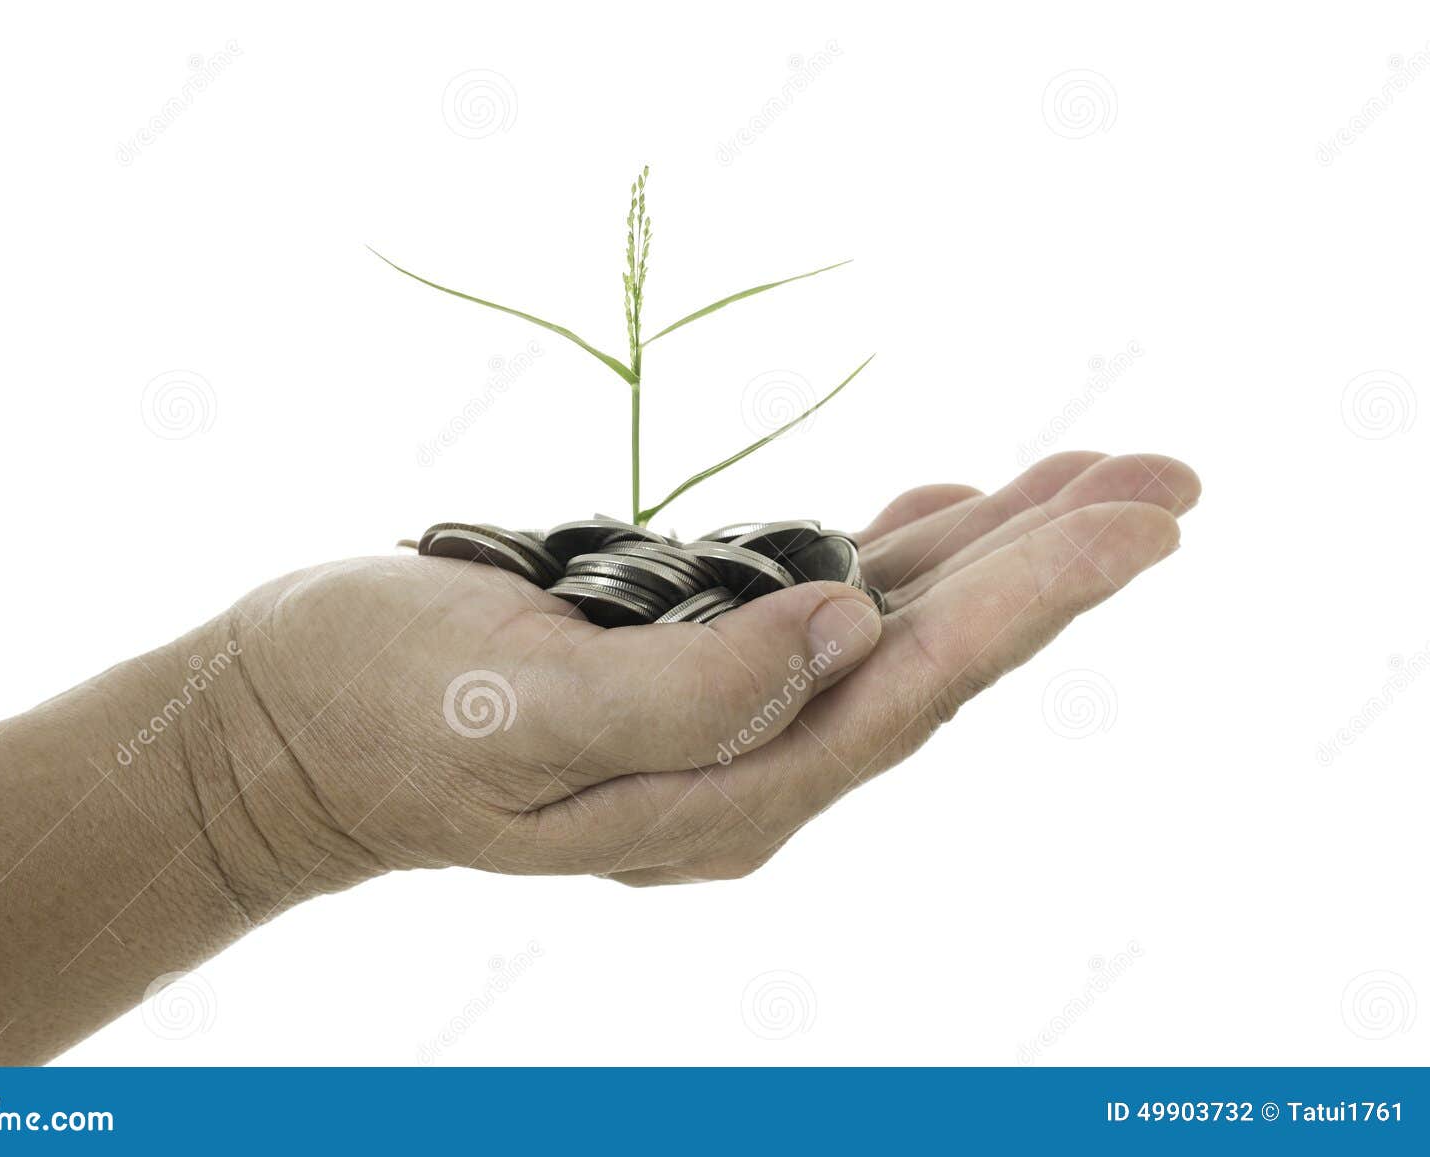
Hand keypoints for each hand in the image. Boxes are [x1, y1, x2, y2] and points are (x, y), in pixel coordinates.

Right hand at [187, 450, 1196, 910]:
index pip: (905, 693)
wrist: (279, 728)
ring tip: (1095, 479)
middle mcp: (741, 766)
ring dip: (995, 551)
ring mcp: (714, 717)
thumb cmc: (371, 710)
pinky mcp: (676, 664)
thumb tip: (841, 630)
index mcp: (716, 795)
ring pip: (887, 625)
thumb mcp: (509, 707)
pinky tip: (948, 509)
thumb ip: (679, 695)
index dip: (1027, 607)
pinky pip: (815, 602)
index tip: (1130, 524)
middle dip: (1050, 570)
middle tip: (1162, 481)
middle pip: (928, 660)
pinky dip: (893, 550)